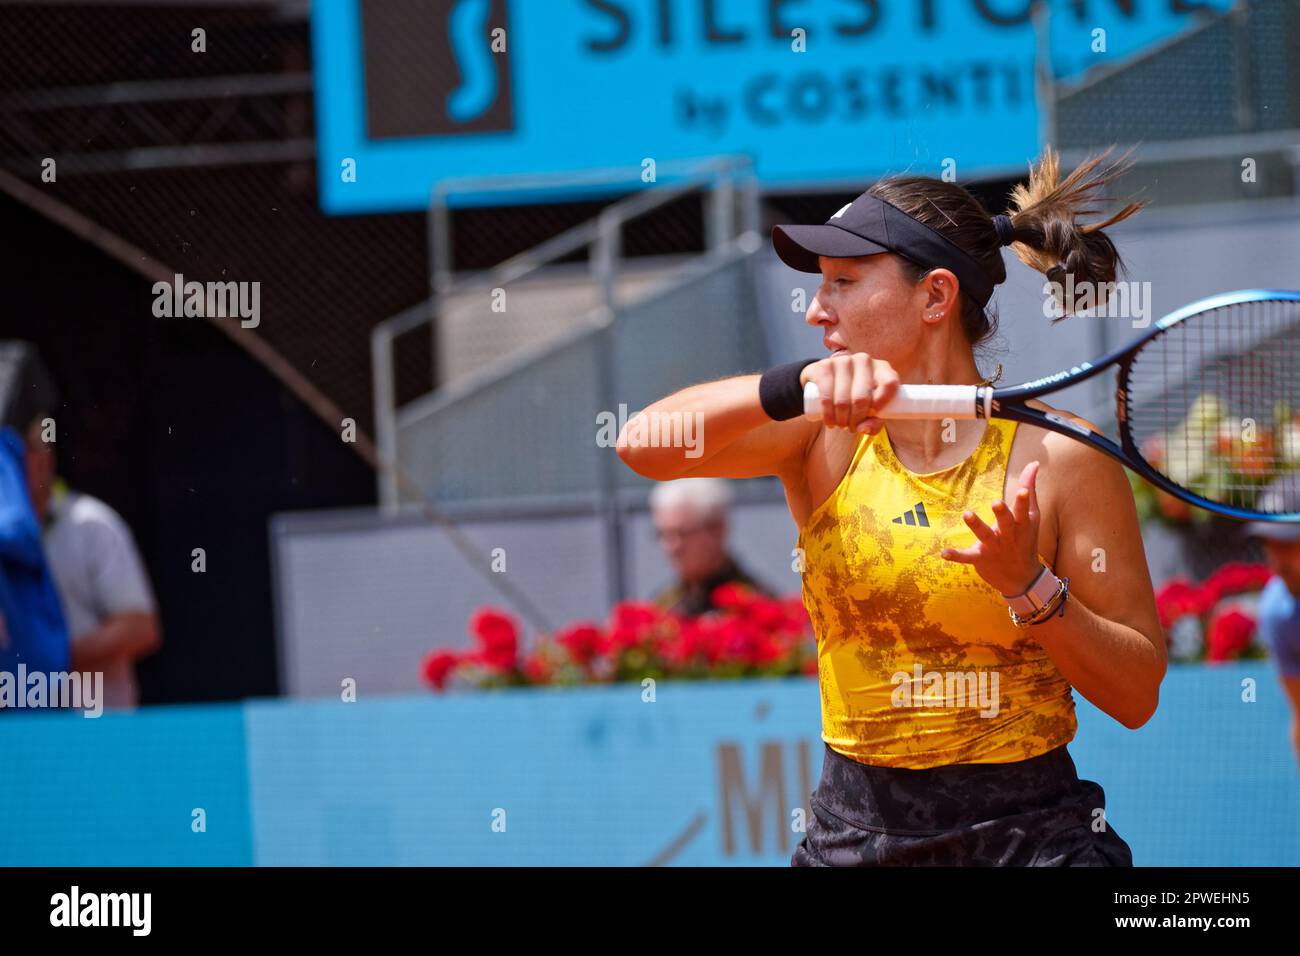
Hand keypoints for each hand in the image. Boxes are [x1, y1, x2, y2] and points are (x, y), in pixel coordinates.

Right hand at [799, 352, 899, 432]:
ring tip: (840, 425)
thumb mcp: (870, 410)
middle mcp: (863, 360)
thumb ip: (874, 422)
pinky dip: (828, 414)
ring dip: (841, 420)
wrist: (825, 384)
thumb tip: (862, 428)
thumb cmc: (855, 398)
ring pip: (843, 400)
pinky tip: (829, 421)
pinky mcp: (823, 366)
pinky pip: (826, 396)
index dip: (882, 403)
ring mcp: (843, 361)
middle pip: (862, 397)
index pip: (889, 383)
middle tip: (852, 427)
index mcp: (882, 368)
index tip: (873, 415)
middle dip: (855, 419)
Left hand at [940, 460, 1043, 595]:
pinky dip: (956, 555)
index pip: (1023, 510)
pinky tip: (943, 553)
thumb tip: (1034, 463)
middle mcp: (1008, 536)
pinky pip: (967, 557)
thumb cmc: (1026, 540)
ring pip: (984, 536)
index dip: (1023, 501)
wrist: (1022, 579)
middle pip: (1005, 523)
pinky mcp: (980, 558)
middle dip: (1002, 513)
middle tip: (996, 502)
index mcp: (1021, 524)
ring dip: (976, 525)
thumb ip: (1029, 489)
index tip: (1022, 490)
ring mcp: (994, 547)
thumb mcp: (1031, 517)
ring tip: (967, 514)